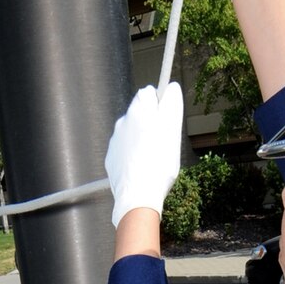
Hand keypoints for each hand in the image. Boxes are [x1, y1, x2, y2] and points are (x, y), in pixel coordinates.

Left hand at [105, 84, 183, 227]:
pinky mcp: (111, 158)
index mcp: (138, 111)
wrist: (138, 197)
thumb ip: (171, 104)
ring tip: (153, 158)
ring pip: (132, 132)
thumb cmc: (159, 164)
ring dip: (142, 139)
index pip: (149, 93)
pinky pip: (125, 150)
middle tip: (164, 142)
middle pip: (140, 113)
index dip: (161, 103)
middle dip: (152, 122)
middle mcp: (122, 122)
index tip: (168, 118)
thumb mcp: (172, 130)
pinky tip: (142, 167)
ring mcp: (114, 141)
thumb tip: (170, 87)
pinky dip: (133, 154)